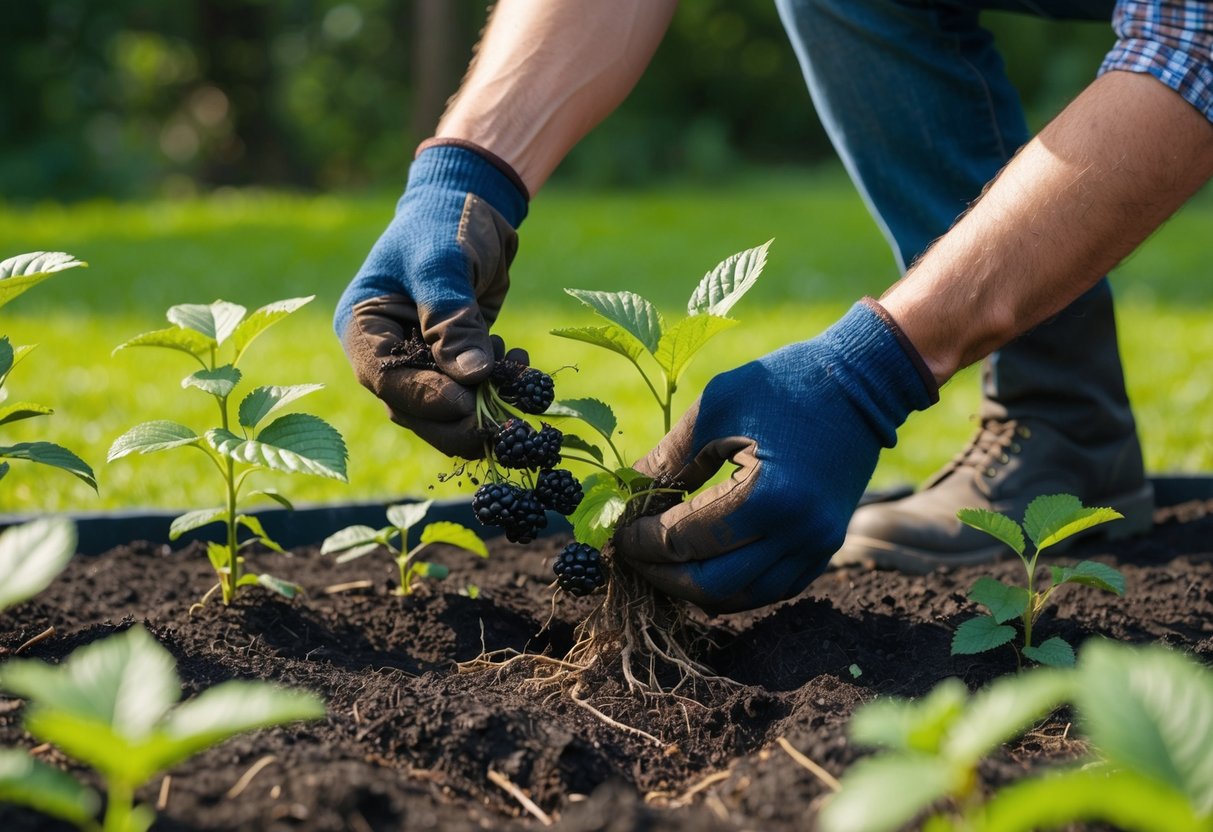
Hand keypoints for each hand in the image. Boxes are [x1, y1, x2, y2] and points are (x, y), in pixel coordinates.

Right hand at [334, 142, 528, 457]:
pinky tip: (521, 365)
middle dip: (457, 419)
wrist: (472, 205)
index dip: (424, 398)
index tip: (466, 403)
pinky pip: (471, 392)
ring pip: (443, 409)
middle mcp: (386, 350)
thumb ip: (453, 320)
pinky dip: (499, 388)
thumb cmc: (445, 223)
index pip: (384, 378)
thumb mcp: (443, 263)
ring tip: (518, 373)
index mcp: (363, 325)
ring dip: (484, 405)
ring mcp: (419, 359)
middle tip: (502, 421)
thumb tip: (472, 377)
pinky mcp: (453, 362)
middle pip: (412, 407)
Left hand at [613, 300, 936, 612]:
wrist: (861, 383)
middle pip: (710, 585)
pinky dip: (730, 586)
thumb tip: (619, 498)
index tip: (613, 530)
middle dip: (659, 574)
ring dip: (692, 587)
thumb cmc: (783, 384)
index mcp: (769, 497)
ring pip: (740, 597)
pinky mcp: (825, 549)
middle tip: (630, 553)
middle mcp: (799, 534)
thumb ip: (665, 461)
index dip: (639, 541)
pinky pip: (769, 589)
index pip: (684, 541)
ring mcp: (818, 547)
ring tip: (660, 562)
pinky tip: (701, 564)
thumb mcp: (714, 409)